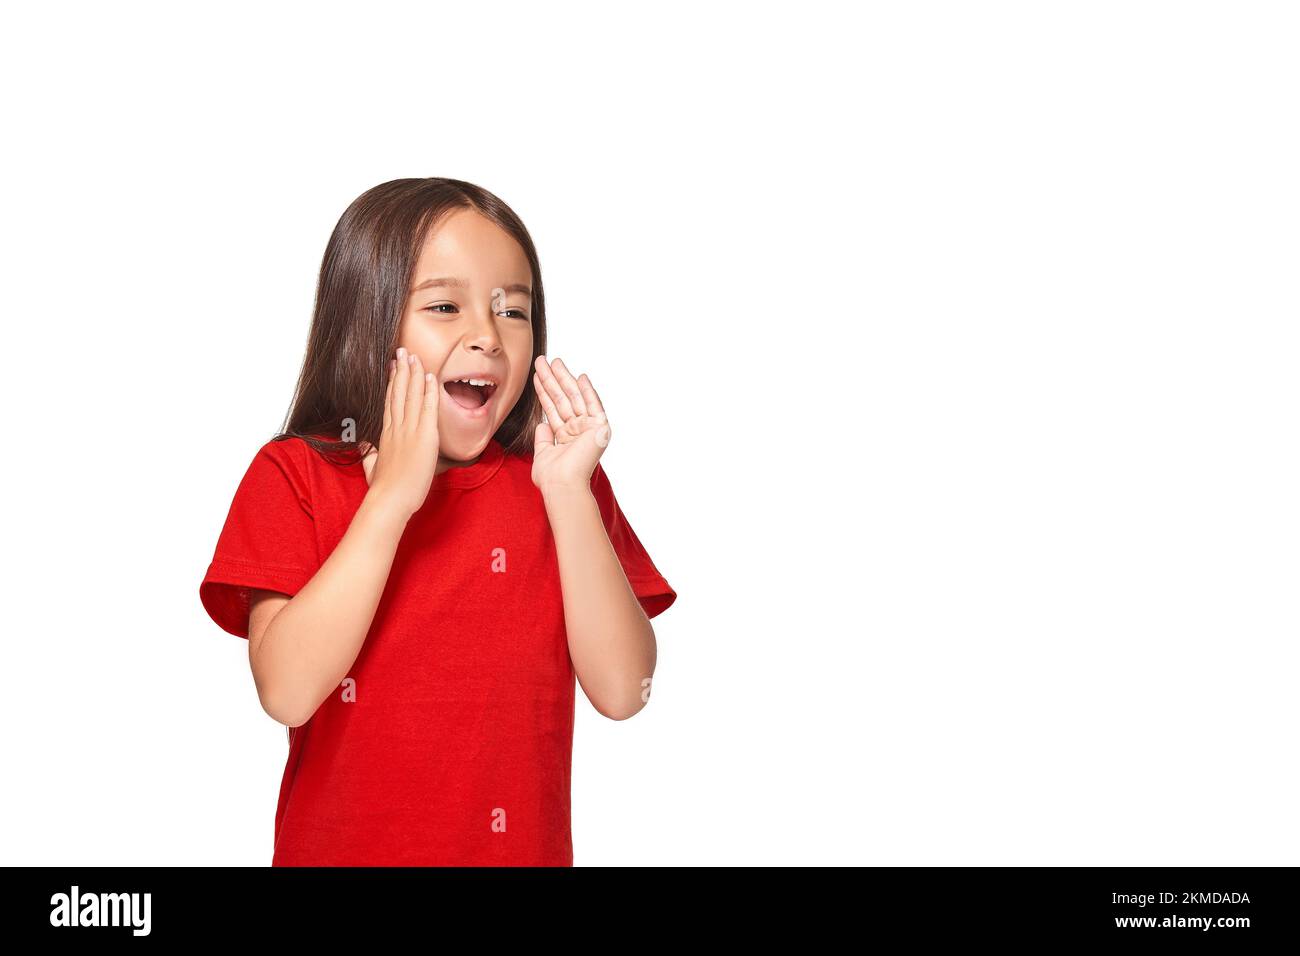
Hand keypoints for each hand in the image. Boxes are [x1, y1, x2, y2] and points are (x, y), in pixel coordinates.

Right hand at [359, 346, 440, 518]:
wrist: (391, 499)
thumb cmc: (383, 488)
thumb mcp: (371, 466)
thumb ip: (368, 452)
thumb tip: (364, 444)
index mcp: (385, 434)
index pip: (389, 401)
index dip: (392, 382)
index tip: (392, 366)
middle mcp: (396, 428)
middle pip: (398, 392)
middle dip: (401, 370)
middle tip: (403, 351)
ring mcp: (410, 430)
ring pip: (411, 395)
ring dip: (413, 373)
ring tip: (413, 355)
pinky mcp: (424, 436)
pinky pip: (428, 408)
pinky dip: (429, 391)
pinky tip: (429, 376)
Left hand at [531, 355, 610, 494]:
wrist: (561, 486)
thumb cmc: (551, 477)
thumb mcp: (542, 454)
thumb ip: (542, 438)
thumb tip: (542, 424)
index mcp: (566, 437)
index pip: (553, 408)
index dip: (545, 391)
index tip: (537, 375)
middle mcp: (579, 431)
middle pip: (563, 399)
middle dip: (553, 379)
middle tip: (543, 360)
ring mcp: (589, 429)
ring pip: (574, 398)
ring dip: (564, 379)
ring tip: (553, 361)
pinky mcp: (599, 429)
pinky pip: (593, 406)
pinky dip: (588, 391)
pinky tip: (580, 377)